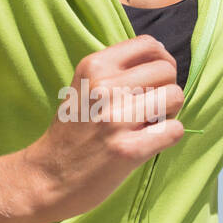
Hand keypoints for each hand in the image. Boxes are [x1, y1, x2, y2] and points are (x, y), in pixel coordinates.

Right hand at [23, 35, 185, 219]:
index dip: (162, 61)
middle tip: (149, 110)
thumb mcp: (83, 87)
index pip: (149, 44)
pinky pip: (175, 129)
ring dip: (170, 113)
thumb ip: (116, 72)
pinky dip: (169, 137)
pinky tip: (149, 144)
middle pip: (167, 70)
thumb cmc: (72, 133)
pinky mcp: (128, 150)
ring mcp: (116, 119)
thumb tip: (162, 61)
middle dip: (166, 89)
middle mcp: (104, 88)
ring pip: (175, 96)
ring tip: (148, 126)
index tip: (155, 80)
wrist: (47, 178)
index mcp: (94, 67)